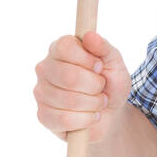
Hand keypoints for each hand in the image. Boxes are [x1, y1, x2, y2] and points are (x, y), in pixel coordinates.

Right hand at [34, 30, 131, 146]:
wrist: (111, 114)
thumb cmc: (110, 83)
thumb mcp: (114, 62)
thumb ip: (103, 47)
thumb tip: (89, 35)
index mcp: (59, 49)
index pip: (65, 47)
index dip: (87, 59)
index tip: (99, 66)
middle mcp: (45, 69)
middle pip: (68, 76)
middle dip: (95, 86)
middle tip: (101, 88)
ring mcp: (41, 92)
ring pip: (69, 100)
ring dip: (93, 104)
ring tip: (98, 102)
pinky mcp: (43, 116)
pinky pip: (65, 119)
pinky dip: (86, 120)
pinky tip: (90, 116)